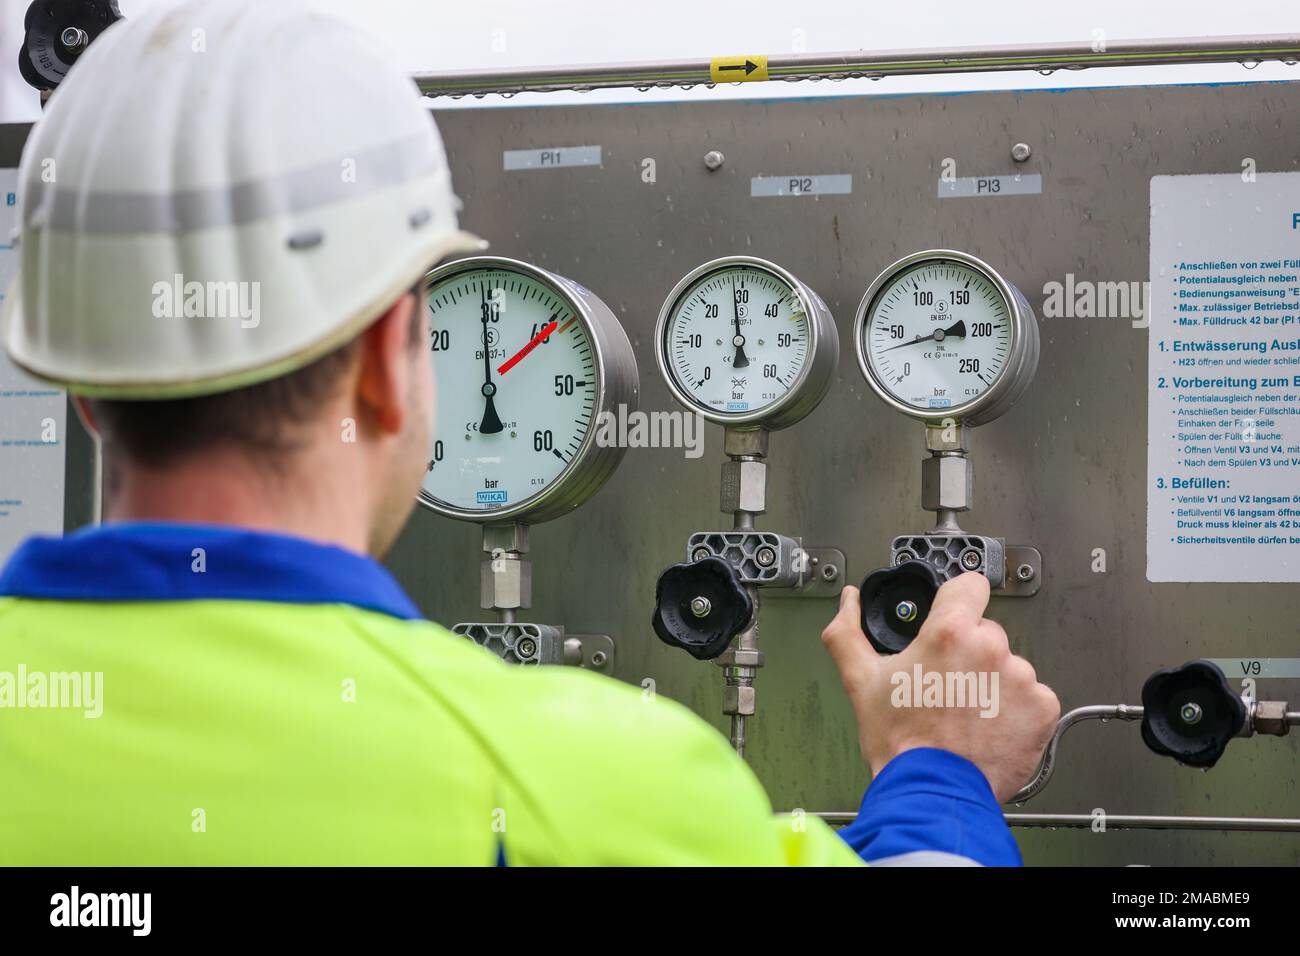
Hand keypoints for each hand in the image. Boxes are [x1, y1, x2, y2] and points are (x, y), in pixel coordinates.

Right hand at [821, 572, 1059, 802]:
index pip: (970, 585)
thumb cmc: (902, 743)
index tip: (952, 618)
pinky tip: (988, 727)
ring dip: (992, 682)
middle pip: (985, 632)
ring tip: (966, 713)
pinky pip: (1032, 696)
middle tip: (946, 685)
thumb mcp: (861, 682)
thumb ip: (848, 633)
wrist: (933, 793)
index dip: (957, 601)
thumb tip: (848, 603)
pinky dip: (1015, 710)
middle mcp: (991, 649)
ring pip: (1008, 666)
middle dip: (968, 653)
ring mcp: (1022, 679)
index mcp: (950, 633)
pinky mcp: (1043, 708)